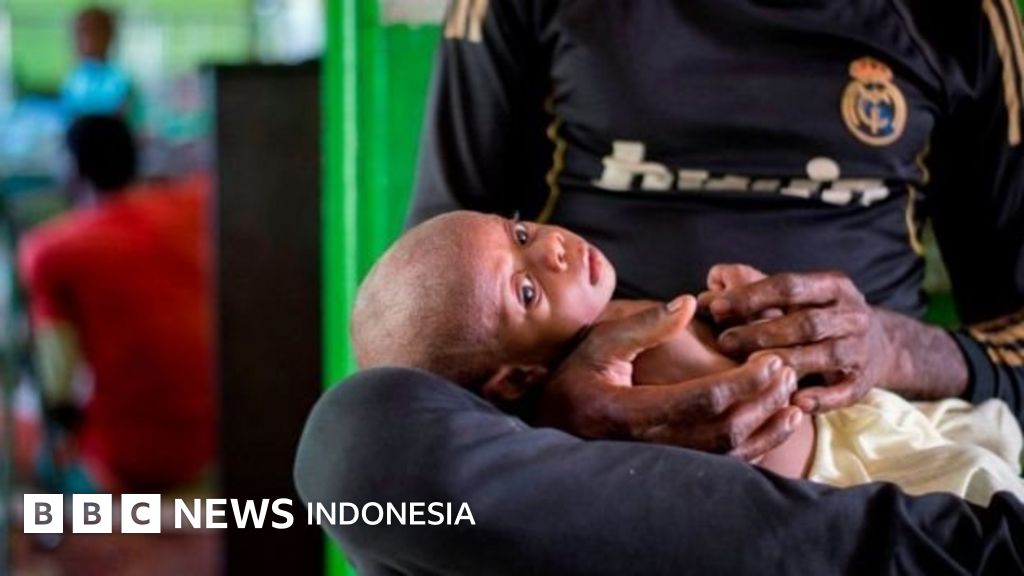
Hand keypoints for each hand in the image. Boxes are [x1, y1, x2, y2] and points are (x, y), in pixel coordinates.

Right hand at [534, 295, 801, 460]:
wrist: (552, 424)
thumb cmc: (573, 379)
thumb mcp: (599, 344)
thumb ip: (645, 325)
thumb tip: (688, 303)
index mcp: (632, 411)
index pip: (704, 401)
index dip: (744, 382)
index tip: (771, 359)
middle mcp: (651, 444)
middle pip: (725, 429)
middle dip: (763, 400)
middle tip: (787, 369)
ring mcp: (662, 461)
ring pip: (729, 453)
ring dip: (767, 426)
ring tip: (792, 395)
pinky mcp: (672, 467)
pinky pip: (723, 464)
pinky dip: (758, 446)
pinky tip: (777, 423)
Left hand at [698, 267, 892, 412]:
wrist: (880, 343)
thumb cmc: (817, 315)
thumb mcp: (797, 297)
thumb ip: (753, 293)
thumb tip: (704, 296)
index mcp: (833, 286)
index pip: (790, 286)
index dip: (752, 296)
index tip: (716, 307)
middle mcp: (852, 315)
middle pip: (806, 323)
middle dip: (762, 332)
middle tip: (724, 341)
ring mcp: (860, 349)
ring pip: (825, 356)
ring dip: (786, 362)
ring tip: (749, 370)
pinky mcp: (863, 382)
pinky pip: (843, 393)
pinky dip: (819, 399)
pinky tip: (793, 402)